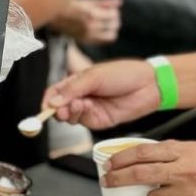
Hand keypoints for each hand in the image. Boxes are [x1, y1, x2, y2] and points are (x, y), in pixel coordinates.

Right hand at [44, 58, 160, 130]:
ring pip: (70, 117)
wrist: (150, 85)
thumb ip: (72, 90)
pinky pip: (84, 122)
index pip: (54, 93)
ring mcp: (90, 109)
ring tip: (79, 104)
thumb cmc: (124, 73)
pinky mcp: (100, 120)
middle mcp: (80, 97)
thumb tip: (51, 103)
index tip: (46, 107)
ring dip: (70, 112)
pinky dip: (82, 116)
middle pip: (59, 108)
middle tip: (60, 110)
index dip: (47, 101)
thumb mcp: (93, 76)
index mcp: (76, 83)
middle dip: (57, 110)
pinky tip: (88, 107)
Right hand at [49, 0, 121, 44]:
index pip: (114, 15)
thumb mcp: (86, 1)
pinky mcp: (86, 40)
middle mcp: (91, 26)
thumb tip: (119, 1)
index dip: (114, 11)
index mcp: (92, 14)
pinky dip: (107, 35)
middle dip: (114, 18)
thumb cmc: (70, 5)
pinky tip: (102, 30)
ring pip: (112, 34)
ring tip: (106, 22)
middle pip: (115, 24)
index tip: (110, 8)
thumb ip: (104, 2)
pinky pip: (104, 40)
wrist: (54, 16)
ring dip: (112, 28)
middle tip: (109, 14)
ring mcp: (88, 35)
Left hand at [103, 140, 195, 195]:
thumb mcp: (193, 150)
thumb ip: (169, 154)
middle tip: (107, 181)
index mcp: (183, 152)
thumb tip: (135, 158)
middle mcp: (185, 171)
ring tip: (169, 191)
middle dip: (117, 178)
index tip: (109, 164)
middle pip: (140, 174)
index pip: (143, 153)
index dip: (121, 159)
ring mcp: (191, 193)